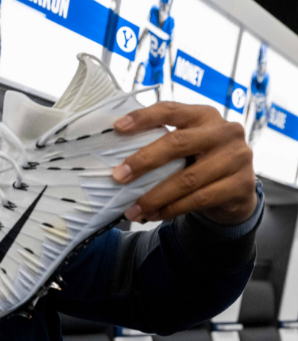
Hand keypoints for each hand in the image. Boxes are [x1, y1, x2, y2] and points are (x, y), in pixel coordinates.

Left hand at [112, 102, 256, 224]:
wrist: (237, 190)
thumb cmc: (200, 162)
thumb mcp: (187, 146)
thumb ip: (162, 142)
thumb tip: (116, 158)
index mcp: (205, 115)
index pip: (171, 109)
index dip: (143, 117)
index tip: (117, 127)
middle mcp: (225, 132)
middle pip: (178, 143)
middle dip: (143, 161)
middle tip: (118, 177)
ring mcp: (237, 158)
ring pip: (187, 179)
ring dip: (154, 196)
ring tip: (132, 209)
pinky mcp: (241, 185)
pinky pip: (199, 199)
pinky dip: (172, 208)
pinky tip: (154, 214)